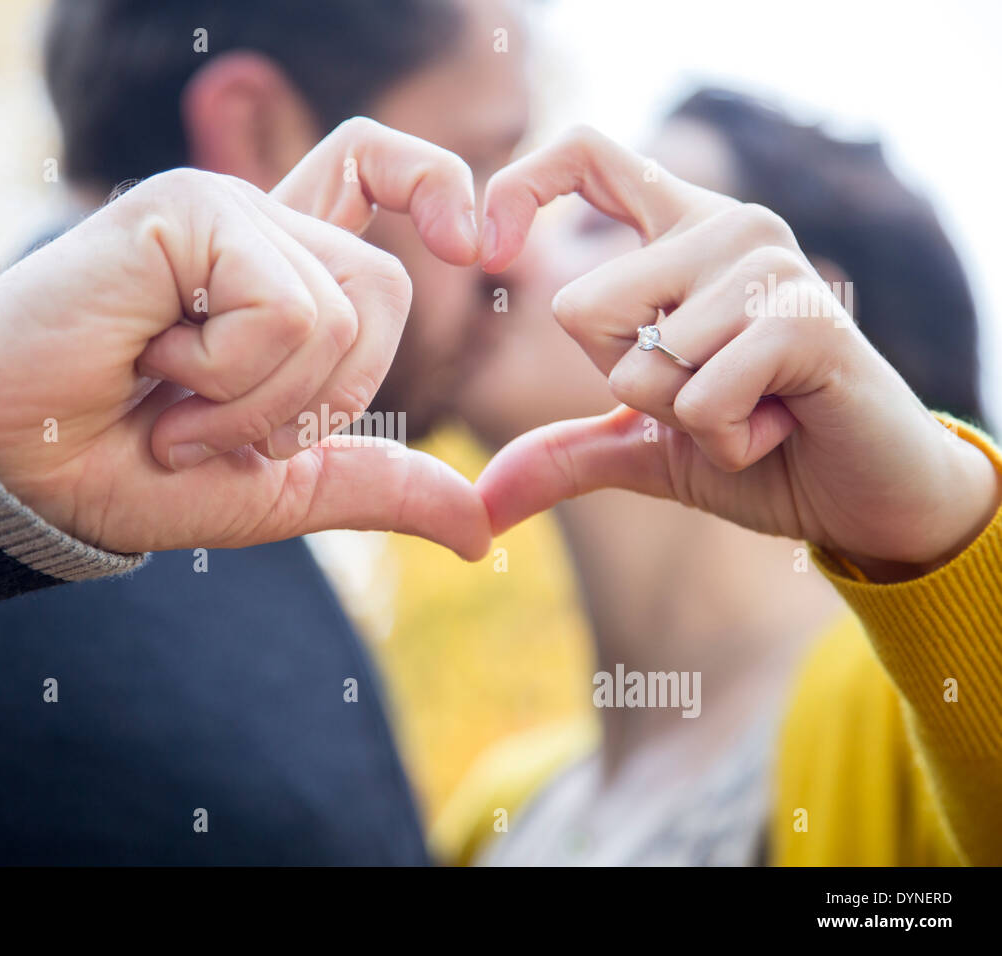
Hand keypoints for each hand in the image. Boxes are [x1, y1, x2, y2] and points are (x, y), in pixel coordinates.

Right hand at [0, 119, 490, 558]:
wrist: (22, 473)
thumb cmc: (131, 470)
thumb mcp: (280, 489)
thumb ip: (378, 487)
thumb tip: (481, 529)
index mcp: (282, 270)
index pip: (379, 171)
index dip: (436, 187)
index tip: (471, 247)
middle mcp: (257, 226)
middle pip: (386, 288)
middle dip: (319, 400)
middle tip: (216, 423)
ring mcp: (220, 210)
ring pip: (336, 314)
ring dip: (256, 403)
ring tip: (171, 403)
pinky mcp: (183, 212)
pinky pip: (282, 309)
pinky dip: (227, 377)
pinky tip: (151, 367)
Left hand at [476, 126, 999, 578]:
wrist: (861, 498)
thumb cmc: (759, 454)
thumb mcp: (644, 447)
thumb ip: (565, 453)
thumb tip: (485, 502)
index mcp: (681, 234)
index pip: (588, 155)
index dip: (521, 187)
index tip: (484, 253)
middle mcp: (726, 228)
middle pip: (581, 307)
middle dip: (629, 386)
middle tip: (713, 394)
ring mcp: (769, 266)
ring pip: (640, 364)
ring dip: (686, 421)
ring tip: (757, 409)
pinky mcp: (804, 318)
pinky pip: (699, 399)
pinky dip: (727, 441)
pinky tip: (782, 425)